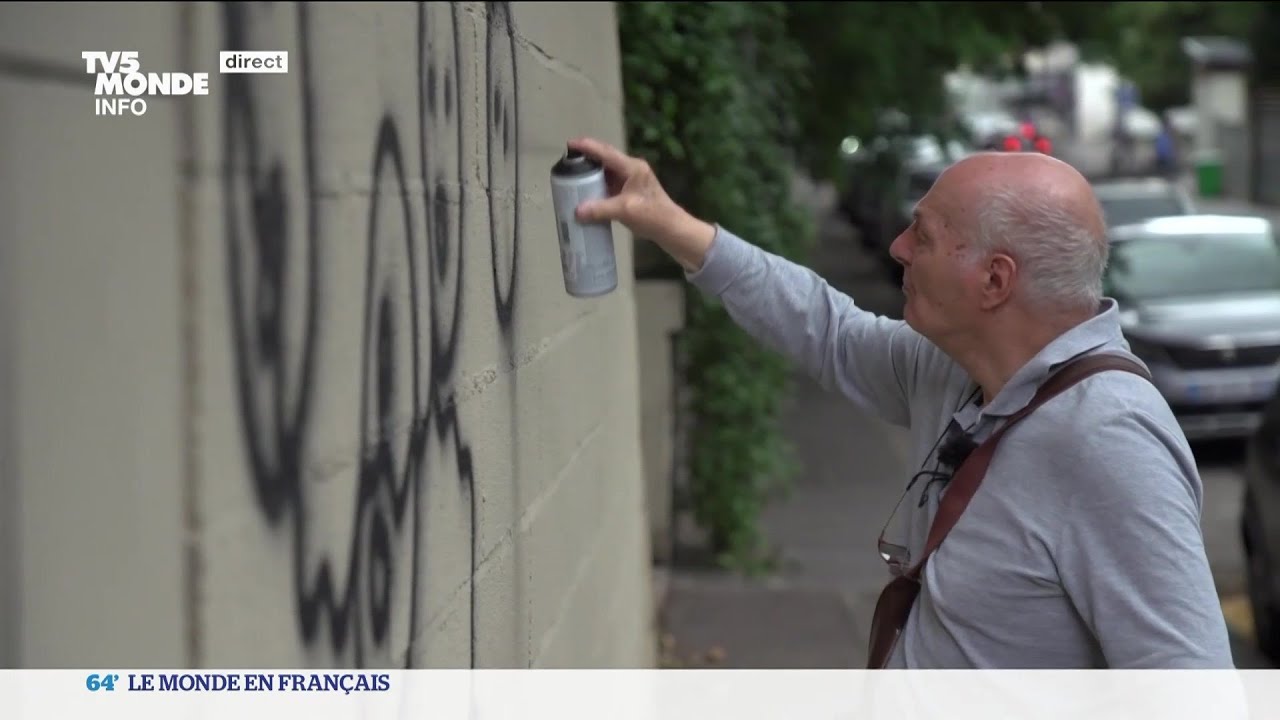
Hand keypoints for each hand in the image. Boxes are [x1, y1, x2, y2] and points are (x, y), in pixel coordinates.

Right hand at [567, 137, 716, 271]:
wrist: (670, 228)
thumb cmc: (652, 215)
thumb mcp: (625, 211)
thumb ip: (601, 209)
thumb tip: (577, 211)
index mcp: (632, 168)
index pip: (606, 152)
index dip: (587, 146)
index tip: (570, 143)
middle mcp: (631, 169)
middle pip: (605, 158)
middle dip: (586, 157)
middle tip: (567, 160)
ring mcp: (630, 179)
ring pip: (606, 170)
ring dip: (591, 171)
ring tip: (572, 174)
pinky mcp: (629, 190)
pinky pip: (609, 182)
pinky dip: (597, 184)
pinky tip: (585, 190)